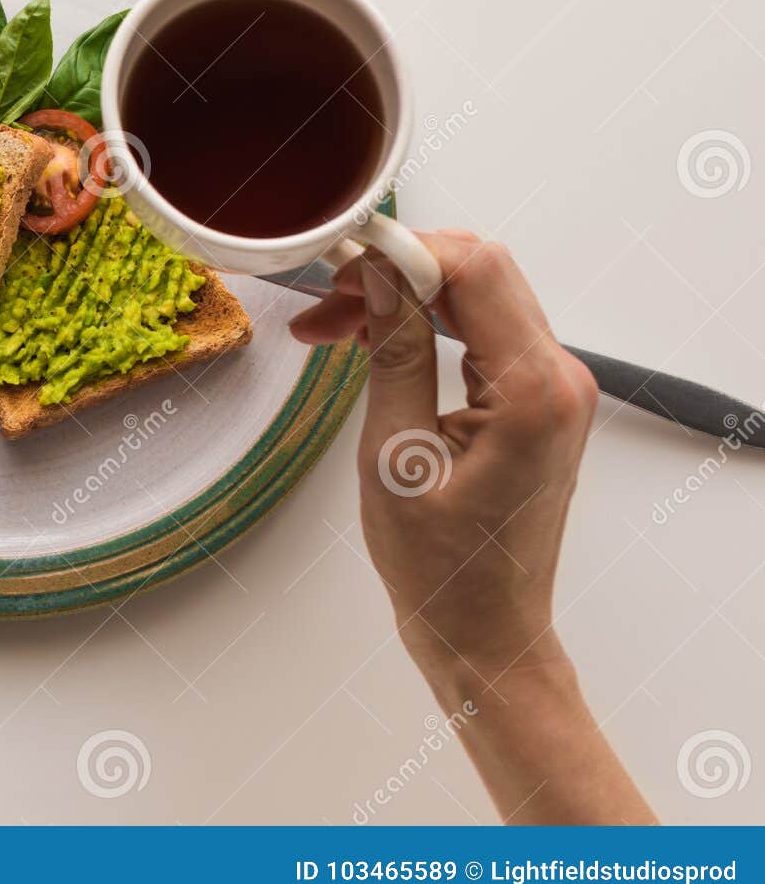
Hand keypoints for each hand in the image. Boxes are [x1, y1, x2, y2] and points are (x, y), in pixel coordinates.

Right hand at [290, 231, 652, 823]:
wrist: (484, 632)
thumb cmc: (441, 568)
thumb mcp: (395, 457)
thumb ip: (395, 355)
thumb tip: (380, 280)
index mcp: (534, 392)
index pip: (476, 270)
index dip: (404, 251)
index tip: (341, 261)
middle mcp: (560, 380)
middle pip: (480, 274)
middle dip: (396, 271)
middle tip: (324, 301)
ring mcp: (555, 390)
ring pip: (476, 301)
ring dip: (403, 300)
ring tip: (328, 329)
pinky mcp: (537, 403)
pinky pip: (481, 337)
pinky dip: (424, 329)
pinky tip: (369, 345)